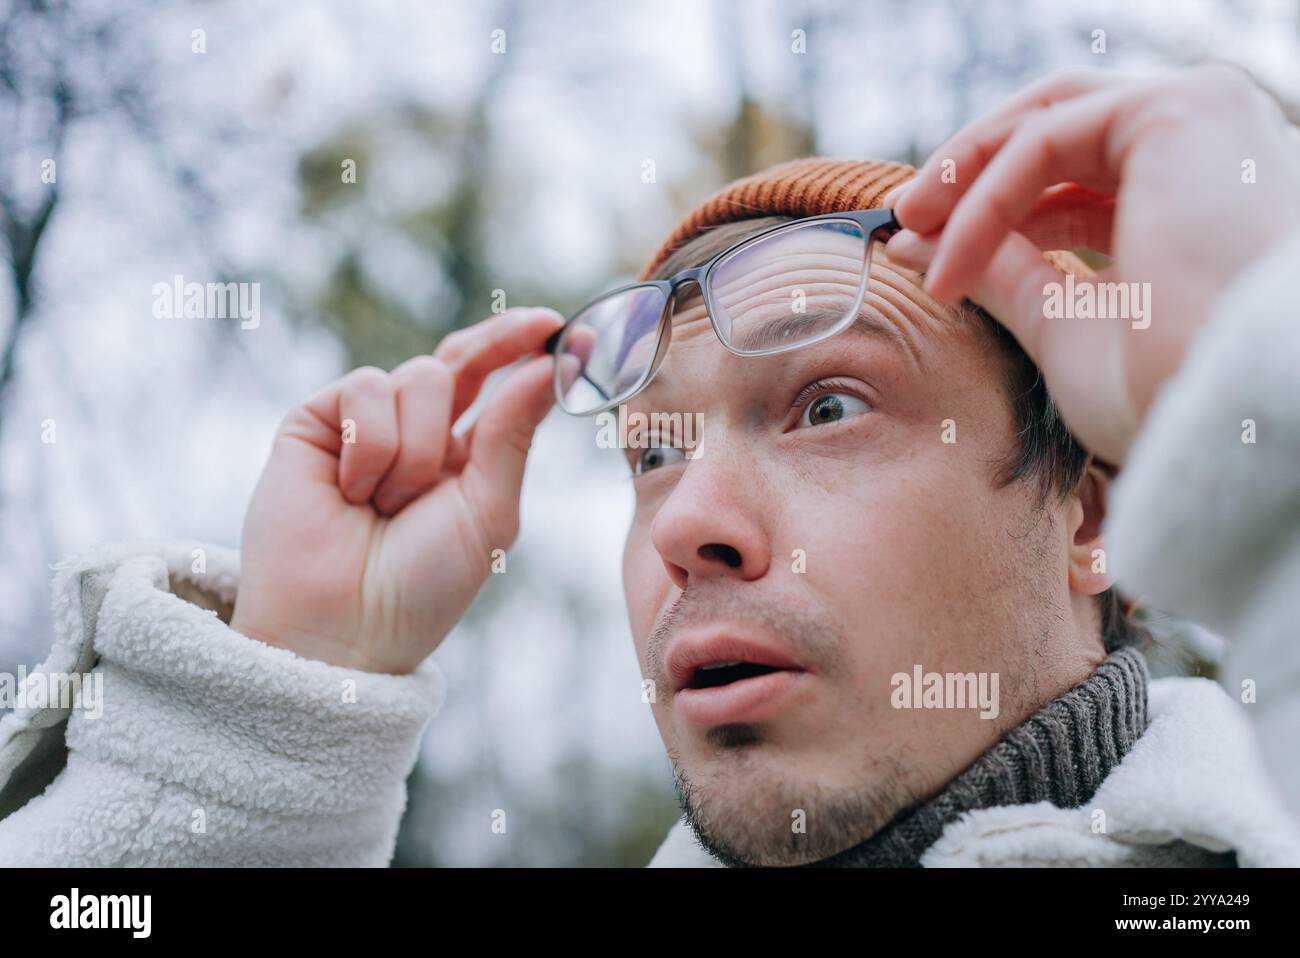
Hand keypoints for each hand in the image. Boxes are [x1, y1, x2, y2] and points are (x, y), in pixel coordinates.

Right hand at [229, 308, 563, 673]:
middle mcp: (413, 432)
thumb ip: (511, 433)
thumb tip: (546, 366)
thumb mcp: (488, 510)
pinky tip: (351, 492)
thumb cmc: (422, 586)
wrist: (341, 628)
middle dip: (499, 344)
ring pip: (419, 377)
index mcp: (461, 455)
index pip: (492, 383)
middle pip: (459, 358)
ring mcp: (363, 424)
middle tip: (537, 329)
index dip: (521, 348)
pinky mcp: (315, 421)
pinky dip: (372, 446)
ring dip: (419, 449)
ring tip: (389, 507)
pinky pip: (365, 390)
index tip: (558, 323)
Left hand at [884, 64, 1299, 462]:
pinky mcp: (1179, 109)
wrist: (1234, 408)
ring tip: (910, 224)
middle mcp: (1202, 150)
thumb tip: (918, 240)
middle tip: (906, 218)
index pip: (1076, 178)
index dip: (992, 211)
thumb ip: (1002, 272)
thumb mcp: (1062, 324)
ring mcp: (1198, 119)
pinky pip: (1042, 141)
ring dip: (966, 170)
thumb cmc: (1164, 388)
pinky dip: (983, 196)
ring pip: (1046, 120)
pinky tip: (947, 254)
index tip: (927, 253)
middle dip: (971, 171)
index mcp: (1189, 201)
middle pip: (1057, 129)